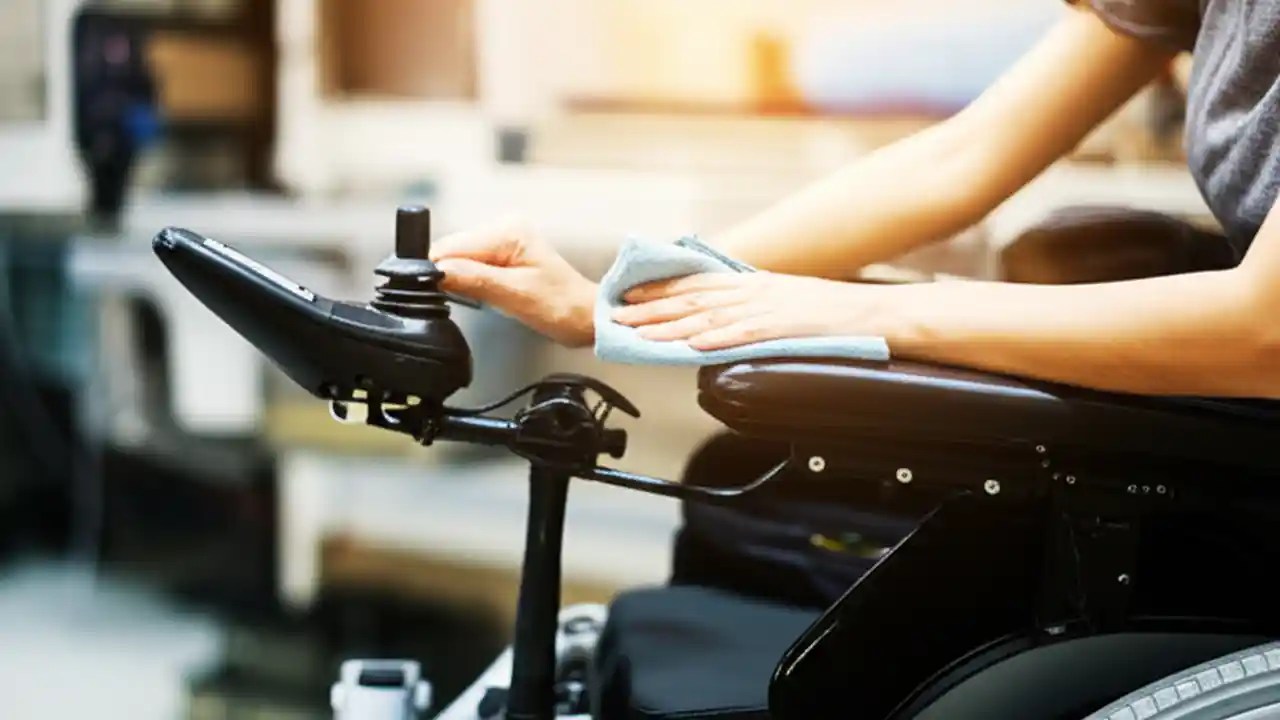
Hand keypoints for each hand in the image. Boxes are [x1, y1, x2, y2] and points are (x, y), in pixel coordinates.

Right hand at [430, 217, 596, 346]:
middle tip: (476, 300)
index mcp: (507, 232)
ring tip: (488, 298)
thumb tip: (437, 271)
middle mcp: (504, 227)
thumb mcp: (514, 296)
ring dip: (463, 281)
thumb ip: (473, 280)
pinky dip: (472, 281)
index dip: (440, 272)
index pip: (451, 247)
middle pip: (452, 250)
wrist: (585, 315)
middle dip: (453, 277)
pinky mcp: (504, 252)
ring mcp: (504, 238)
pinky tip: (490, 293)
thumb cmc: (560, 306)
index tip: (444, 294)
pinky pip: (472, 264)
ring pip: (459, 259)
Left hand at [612, 272, 880, 349]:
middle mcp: (751, 290)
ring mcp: (765, 308)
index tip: (629, 296)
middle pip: (692, 299)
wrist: (866, 312)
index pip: (695, 284)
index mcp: (750, 282)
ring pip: (709, 317)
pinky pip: (743, 334)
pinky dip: (717, 340)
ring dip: (672, 326)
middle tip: (620, 317)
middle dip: (652, 309)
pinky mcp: (782, 327)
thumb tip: (718, 317)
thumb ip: (747, 303)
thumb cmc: (826, 310)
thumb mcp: (780, 297)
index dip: (659, 290)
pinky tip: (693, 347)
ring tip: (643, 335)